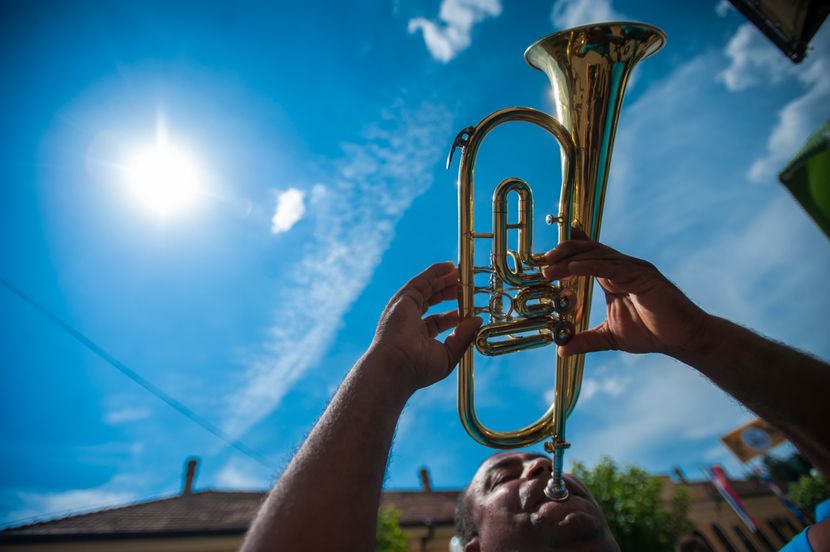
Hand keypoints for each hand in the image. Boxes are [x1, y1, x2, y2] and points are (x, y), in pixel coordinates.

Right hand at [371, 262, 481, 391]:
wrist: (397, 366)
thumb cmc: (418, 368)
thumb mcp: (448, 354)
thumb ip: (463, 337)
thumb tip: (477, 320)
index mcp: (418, 337)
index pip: (439, 320)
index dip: (455, 312)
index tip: (469, 307)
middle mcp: (410, 321)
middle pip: (433, 300)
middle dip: (450, 291)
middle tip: (466, 286)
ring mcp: (406, 309)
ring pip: (427, 288)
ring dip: (444, 278)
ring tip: (460, 272)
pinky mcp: (404, 299)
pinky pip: (422, 281)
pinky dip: (434, 272)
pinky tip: (448, 266)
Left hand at [541, 240, 707, 356]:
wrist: (683, 339)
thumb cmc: (651, 333)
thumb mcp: (609, 337)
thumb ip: (586, 340)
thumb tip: (562, 350)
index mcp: (613, 277)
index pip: (584, 258)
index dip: (563, 257)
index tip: (540, 264)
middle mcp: (621, 268)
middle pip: (587, 250)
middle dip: (562, 252)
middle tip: (540, 261)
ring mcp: (633, 269)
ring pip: (596, 255)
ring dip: (570, 259)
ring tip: (549, 266)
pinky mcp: (643, 275)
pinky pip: (612, 266)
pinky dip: (591, 265)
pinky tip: (573, 268)